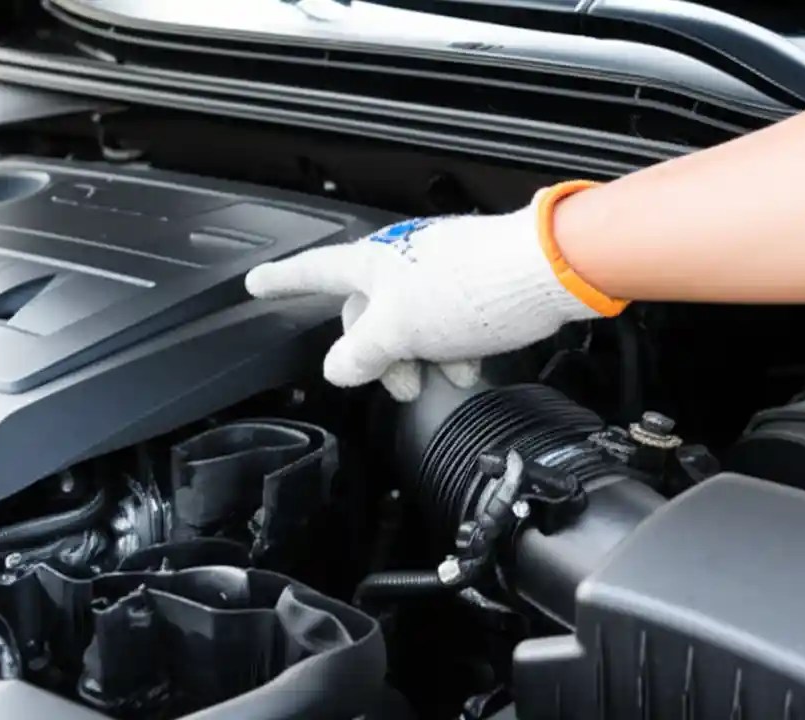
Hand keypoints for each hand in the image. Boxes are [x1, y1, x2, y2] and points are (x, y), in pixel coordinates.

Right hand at [245, 194, 606, 400]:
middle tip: (397, 383)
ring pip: (411, 322)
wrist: (548, 271)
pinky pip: (446, 321)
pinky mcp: (473, 282)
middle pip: (367, 311)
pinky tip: (469, 365)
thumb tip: (338, 368)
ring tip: (447, 377)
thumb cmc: (471, 289)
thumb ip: (361, 352)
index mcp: (373, 263)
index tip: (256, 285)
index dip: (282, 282)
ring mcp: (438, 269)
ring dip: (422, 356)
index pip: (313, 272)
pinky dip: (451, 347)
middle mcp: (402, 260)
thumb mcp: (399, 330)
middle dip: (380, 353)